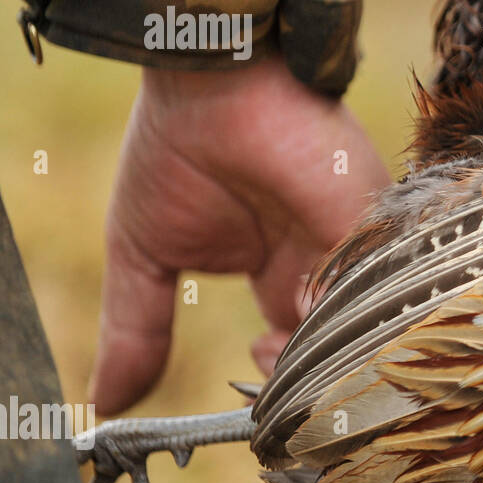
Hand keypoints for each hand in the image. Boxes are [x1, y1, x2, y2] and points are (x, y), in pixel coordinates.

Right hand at [89, 55, 390, 415]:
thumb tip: (105, 402)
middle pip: (335, 340)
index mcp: (279, 270)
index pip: (295, 343)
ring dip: (324, 340)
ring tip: (283, 326)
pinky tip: (308, 299)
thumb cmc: (175, 151)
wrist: (209, 80)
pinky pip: (376, 282)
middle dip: (306, 365)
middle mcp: (323, 259)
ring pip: (361, 319)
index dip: (278, 368)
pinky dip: (346, 305)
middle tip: (269, 356)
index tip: (252, 364)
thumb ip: (136, 330)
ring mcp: (352, 239)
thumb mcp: (145, 254)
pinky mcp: (372, 216)